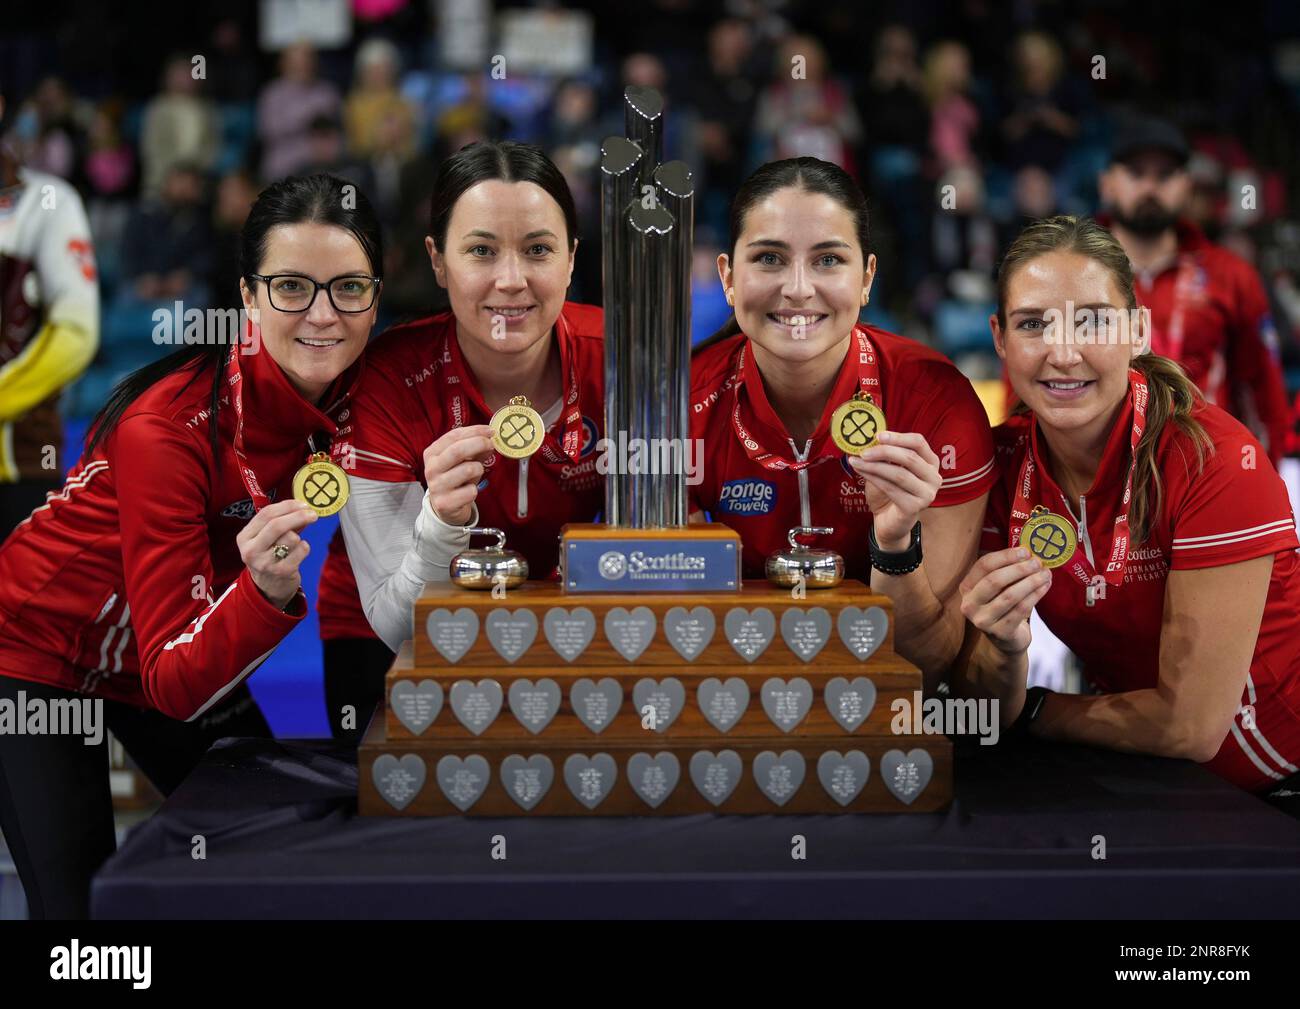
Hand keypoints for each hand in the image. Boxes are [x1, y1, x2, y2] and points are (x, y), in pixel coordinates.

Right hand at [238, 499, 318, 609]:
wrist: (268, 588)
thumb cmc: (269, 556)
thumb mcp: (267, 538)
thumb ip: (281, 521)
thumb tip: (303, 507)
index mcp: (244, 537)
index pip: (266, 514)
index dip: (287, 506)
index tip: (302, 504)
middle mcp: (251, 551)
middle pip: (277, 525)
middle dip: (298, 516)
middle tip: (313, 514)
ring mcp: (265, 563)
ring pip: (291, 538)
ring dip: (299, 537)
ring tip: (294, 544)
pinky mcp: (281, 572)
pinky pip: (301, 550)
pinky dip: (304, 548)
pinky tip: (298, 553)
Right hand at [423, 424, 493, 525]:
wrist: (445, 508)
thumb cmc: (456, 480)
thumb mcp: (463, 461)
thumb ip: (474, 448)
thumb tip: (490, 438)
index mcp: (432, 454)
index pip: (453, 436)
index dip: (474, 431)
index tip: (490, 430)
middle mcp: (431, 468)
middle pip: (458, 450)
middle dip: (479, 443)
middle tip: (491, 444)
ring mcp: (437, 486)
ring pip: (468, 470)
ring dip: (479, 469)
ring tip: (476, 473)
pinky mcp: (445, 503)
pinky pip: (471, 491)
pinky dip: (475, 489)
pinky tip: (468, 491)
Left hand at [848, 430, 940, 548]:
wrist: (888, 521)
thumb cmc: (889, 492)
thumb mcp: (888, 469)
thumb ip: (884, 455)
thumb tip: (867, 440)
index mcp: (930, 463)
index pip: (918, 442)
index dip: (898, 437)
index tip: (877, 435)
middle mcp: (934, 477)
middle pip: (909, 457)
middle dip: (883, 451)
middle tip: (863, 451)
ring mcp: (927, 494)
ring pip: (899, 473)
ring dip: (875, 466)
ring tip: (856, 462)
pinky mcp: (915, 507)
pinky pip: (891, 488)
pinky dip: (874, 478)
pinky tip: (861, 472)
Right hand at [959, 547, 1051, 654]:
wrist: (1005, 639)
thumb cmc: (1002, 605)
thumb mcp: (997, 588)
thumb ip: (1005, 570)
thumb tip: (1028, 553)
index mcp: (966, 588)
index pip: (983, 566)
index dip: (1005, 556)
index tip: (1025, 551)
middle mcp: (969, 604)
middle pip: (994, 580)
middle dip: (1019, 569)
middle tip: (1037, 562)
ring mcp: (983, 621)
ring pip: (1010, 596)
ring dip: (1031, 582)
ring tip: (1045, 573)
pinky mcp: (999, 632)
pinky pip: (1021, 610)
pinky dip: (1035, 595)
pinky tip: (1045, 586)